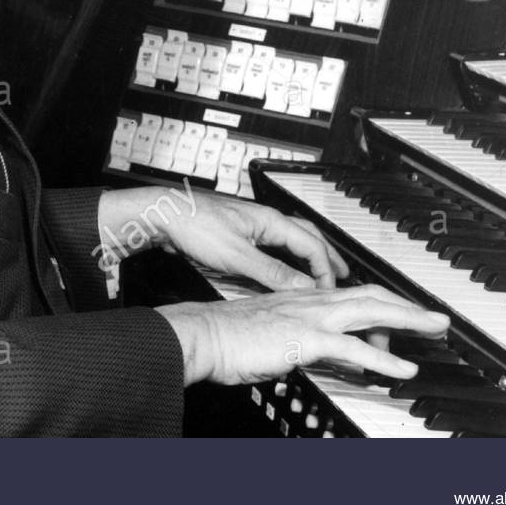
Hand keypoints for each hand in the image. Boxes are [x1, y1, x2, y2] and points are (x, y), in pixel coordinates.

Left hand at [155, 185, 349, 290]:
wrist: (163, 214)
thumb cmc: (194, 226)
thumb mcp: (237, 256)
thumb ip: (271, 273)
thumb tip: (301, 287)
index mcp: (270, 220)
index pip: (311, 244)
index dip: (326, 269)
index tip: (332, 290)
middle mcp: (264, 219)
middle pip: (307, 236)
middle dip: (327, 256)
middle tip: (343, 274)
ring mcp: (251, 225)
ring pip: (290, 239)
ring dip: (308, 256)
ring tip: (319, 272)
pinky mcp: (238, 233)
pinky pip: (273, 245)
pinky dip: (286, 257)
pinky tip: (283, 269)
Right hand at [156, 284, 450, 385]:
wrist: (201, 334)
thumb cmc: (224, 336)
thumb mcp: (270, 334)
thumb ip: (299, 339)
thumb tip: (321, 352)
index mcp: (299, 298)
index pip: (350, 295)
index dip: (380, 302)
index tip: (401, 314)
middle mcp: (309, 301)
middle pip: (370, 296)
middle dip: (407, 305)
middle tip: (436, 317)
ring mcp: (309, 317)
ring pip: (370, 311)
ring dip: (407, 320)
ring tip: (434, 329)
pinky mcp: (305, 338)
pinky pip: (354, 348)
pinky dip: (383, 361)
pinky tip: (403, 371)